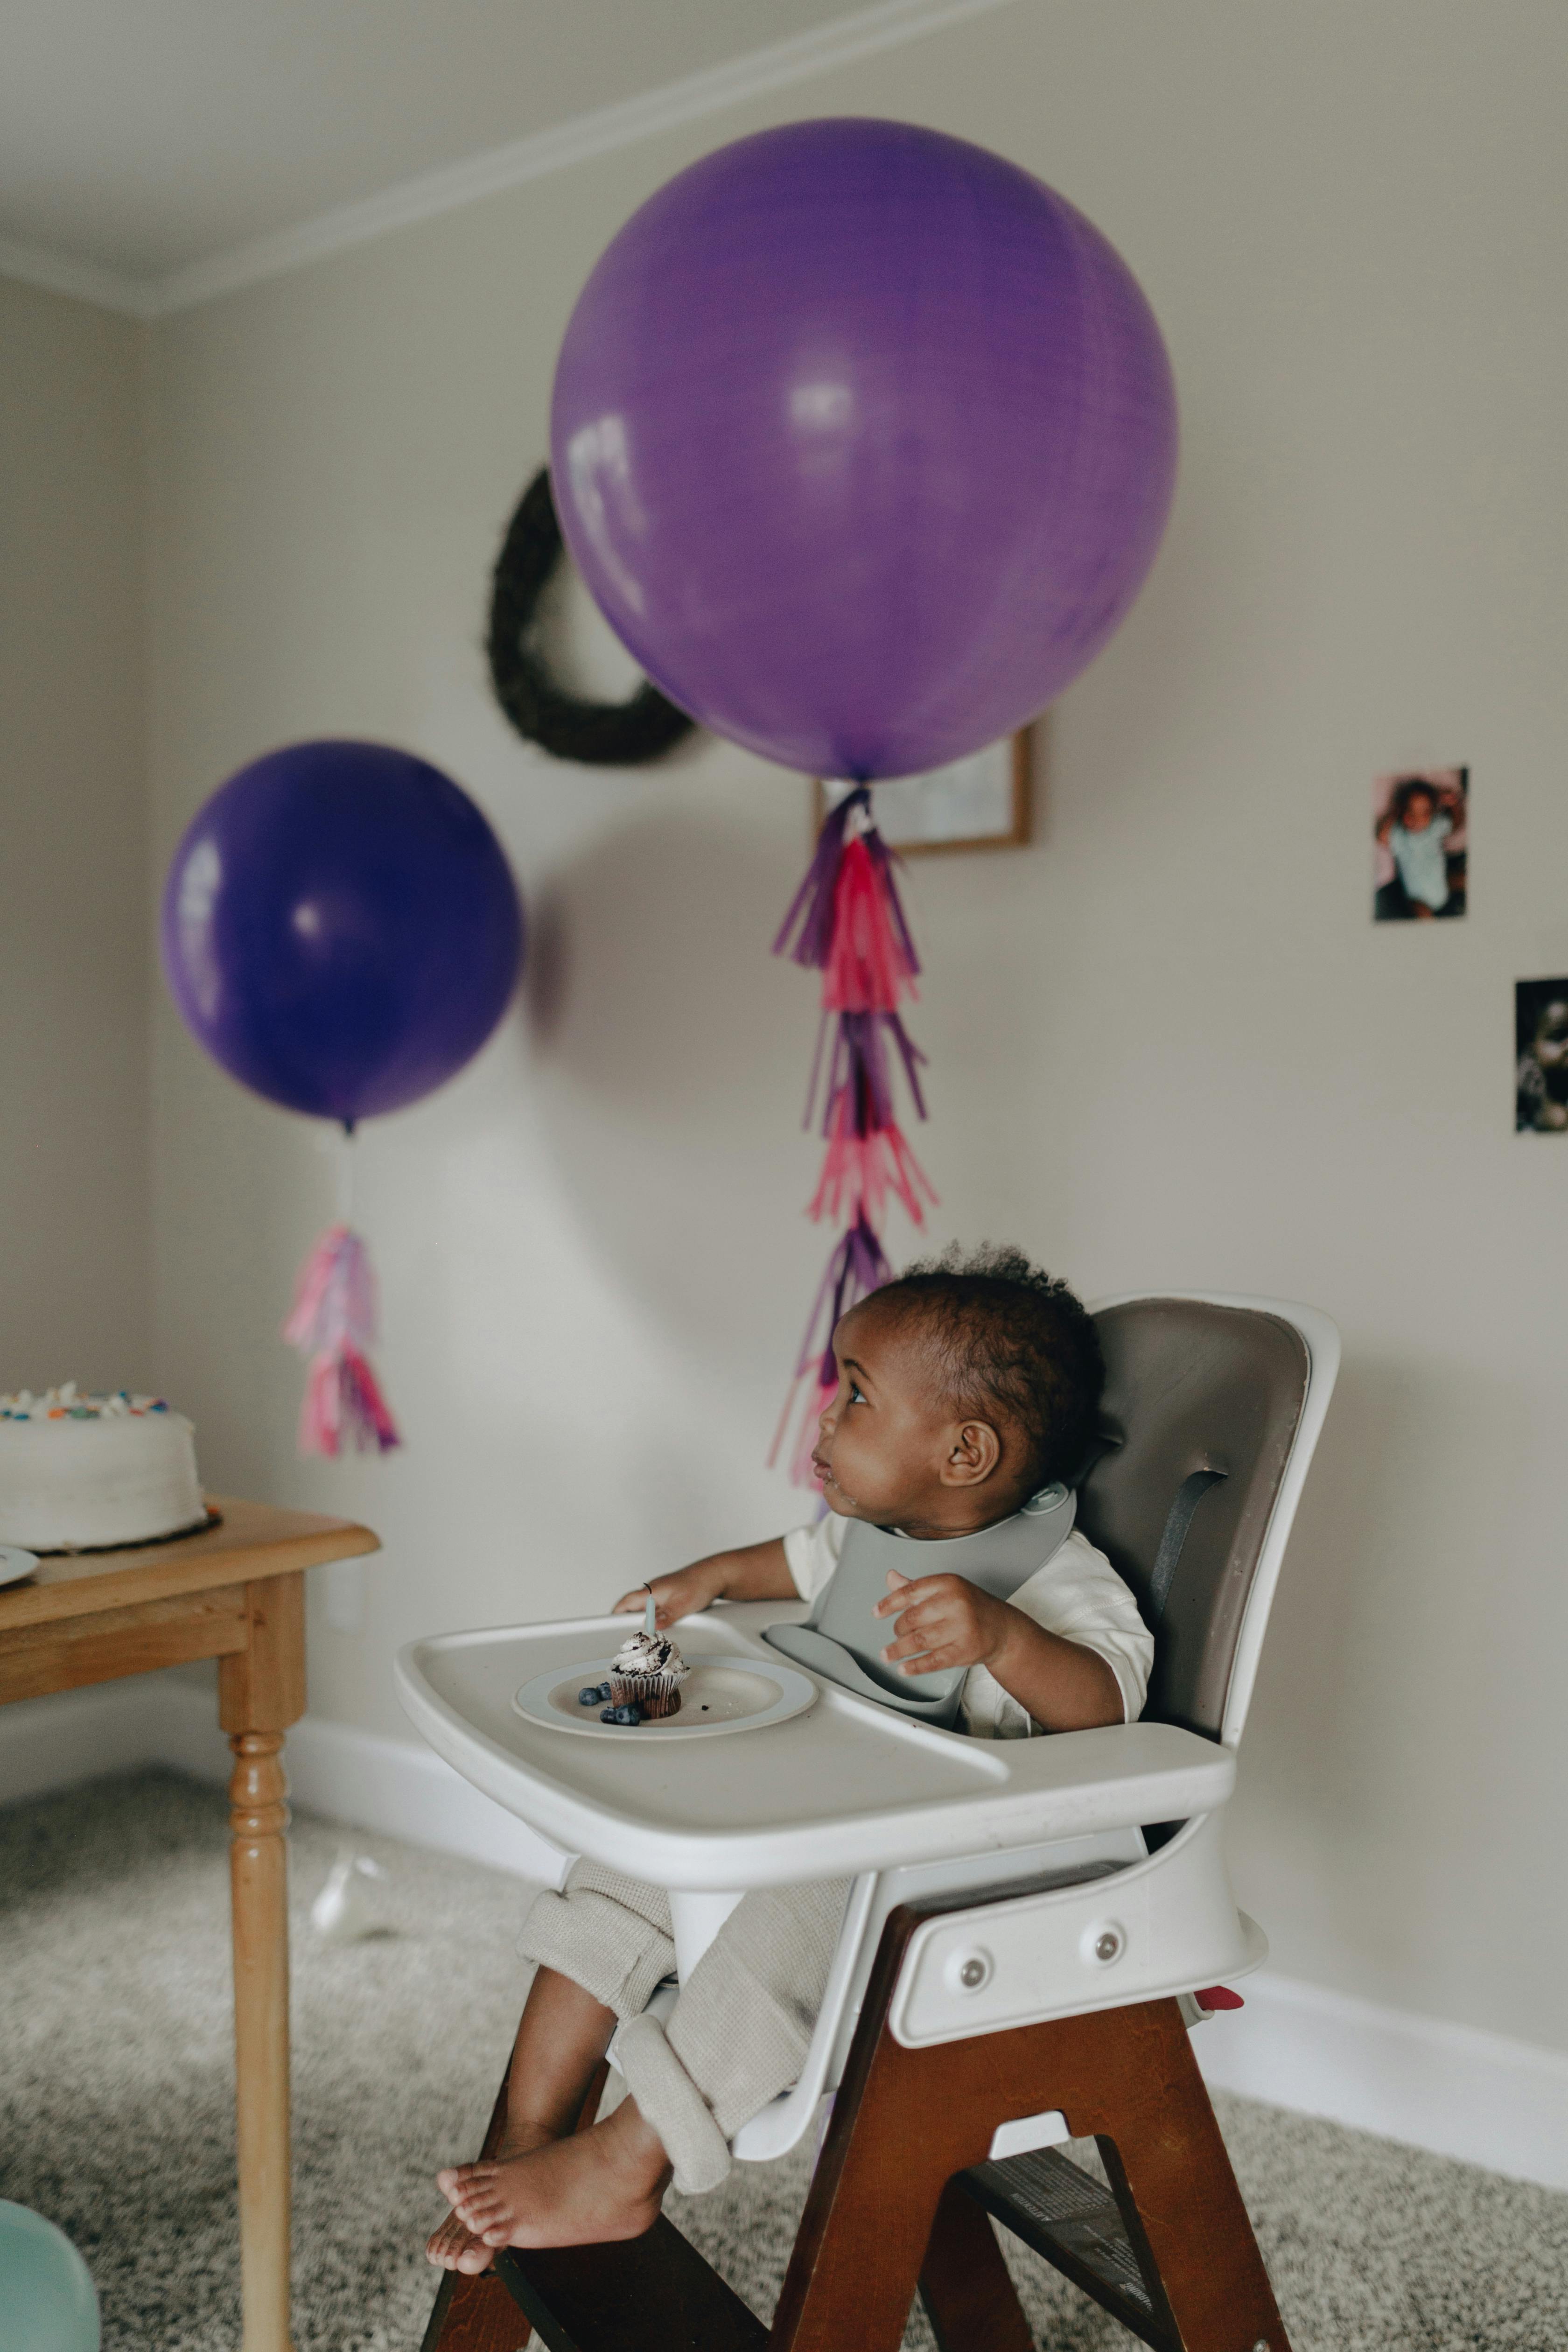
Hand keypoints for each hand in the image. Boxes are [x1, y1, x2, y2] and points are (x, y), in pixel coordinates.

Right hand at [611, 1563, 721, 1628]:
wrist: (715, 1575)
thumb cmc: (699, 1583)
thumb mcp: (683, 1604)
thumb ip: (666, 1615)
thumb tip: (652, 1626)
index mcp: (651, 1590)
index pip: (626, 1602)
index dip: (615, 1614)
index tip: (609, 1627)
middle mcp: (653, 1591)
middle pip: (632, 1607)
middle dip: (627, 1621)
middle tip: (627, 1638)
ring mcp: (661, 1594)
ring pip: (644, 1609)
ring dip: (642, 1621)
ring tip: (644, 1636)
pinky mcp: (669, 1597)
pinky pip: (655, 1609)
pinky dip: (653, 1619)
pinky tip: (660, 1628)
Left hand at [872, 1568, 1014, 1677]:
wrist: (1002, 1628)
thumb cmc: (970, 1607)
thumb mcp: (945, 1590)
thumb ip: (916, 1587)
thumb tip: (890, 1577)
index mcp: (948, 1583)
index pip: (910, 1592)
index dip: (889, 1603)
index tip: (877, 1613)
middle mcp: (955, 1603)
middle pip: (912, 1618)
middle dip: (898, 1630)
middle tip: (895, 1635)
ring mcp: (961, 1627)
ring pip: (920, 1640)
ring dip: (899, 1650)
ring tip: (887, 1655)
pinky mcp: (965, 1650)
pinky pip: (933, 1660)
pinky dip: (915, 1667)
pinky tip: (904, 1668)